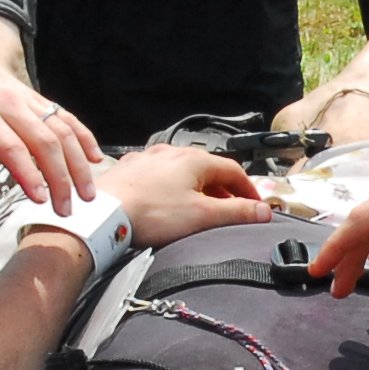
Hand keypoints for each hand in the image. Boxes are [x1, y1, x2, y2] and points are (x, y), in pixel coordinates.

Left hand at [0, 40, 95, 225]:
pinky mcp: (34, 95)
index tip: (41, 200)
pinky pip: (65, 116)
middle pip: (45, 141)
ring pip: (61, 129)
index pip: (10, 147)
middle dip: (61, 178)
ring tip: (87, 192)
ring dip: (78, 162)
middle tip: (67, 209)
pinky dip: (83, 137)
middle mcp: (7, 105)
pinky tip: (95, 158)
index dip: (29, 174)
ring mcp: (24, 98)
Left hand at [97, 146, 269, 249]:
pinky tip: (165, 205)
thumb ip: (236, 212)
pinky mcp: (130, 173)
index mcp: (194, 159)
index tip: (255, 204)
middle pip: (207, 170)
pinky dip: (170, 190)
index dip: (248, 189)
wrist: (104, 215)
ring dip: (195, 190)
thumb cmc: (150, 213)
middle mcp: (171, 153)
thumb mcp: (202, 216)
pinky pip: (158, 178)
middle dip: (222, 191)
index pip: (233, 170)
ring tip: (198, 210)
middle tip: (229, 212)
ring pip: (181, 173)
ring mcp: (148, 161)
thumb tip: (264, 211)